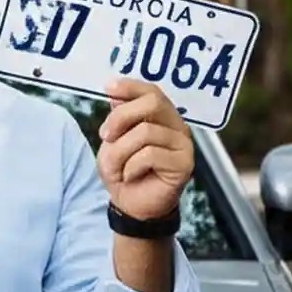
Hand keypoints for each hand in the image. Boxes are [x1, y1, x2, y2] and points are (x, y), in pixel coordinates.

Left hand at [96, 78, 194, 220]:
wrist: (130, 204)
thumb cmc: (123, 169)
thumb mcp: (113, 139)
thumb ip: (118, 116)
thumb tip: (115, 92)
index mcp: (162, 117)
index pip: (152, 91)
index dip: (130, 87)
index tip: (108, 88)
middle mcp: (177, 127)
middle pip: (153, 104)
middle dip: (121, 117)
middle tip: (106, 135)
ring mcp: (184, 145)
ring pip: (146, 132)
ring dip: (121, 151)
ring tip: (119, 166)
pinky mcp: (185, 165)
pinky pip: (150, 155)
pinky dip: (131, 166)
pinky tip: (131, 175)